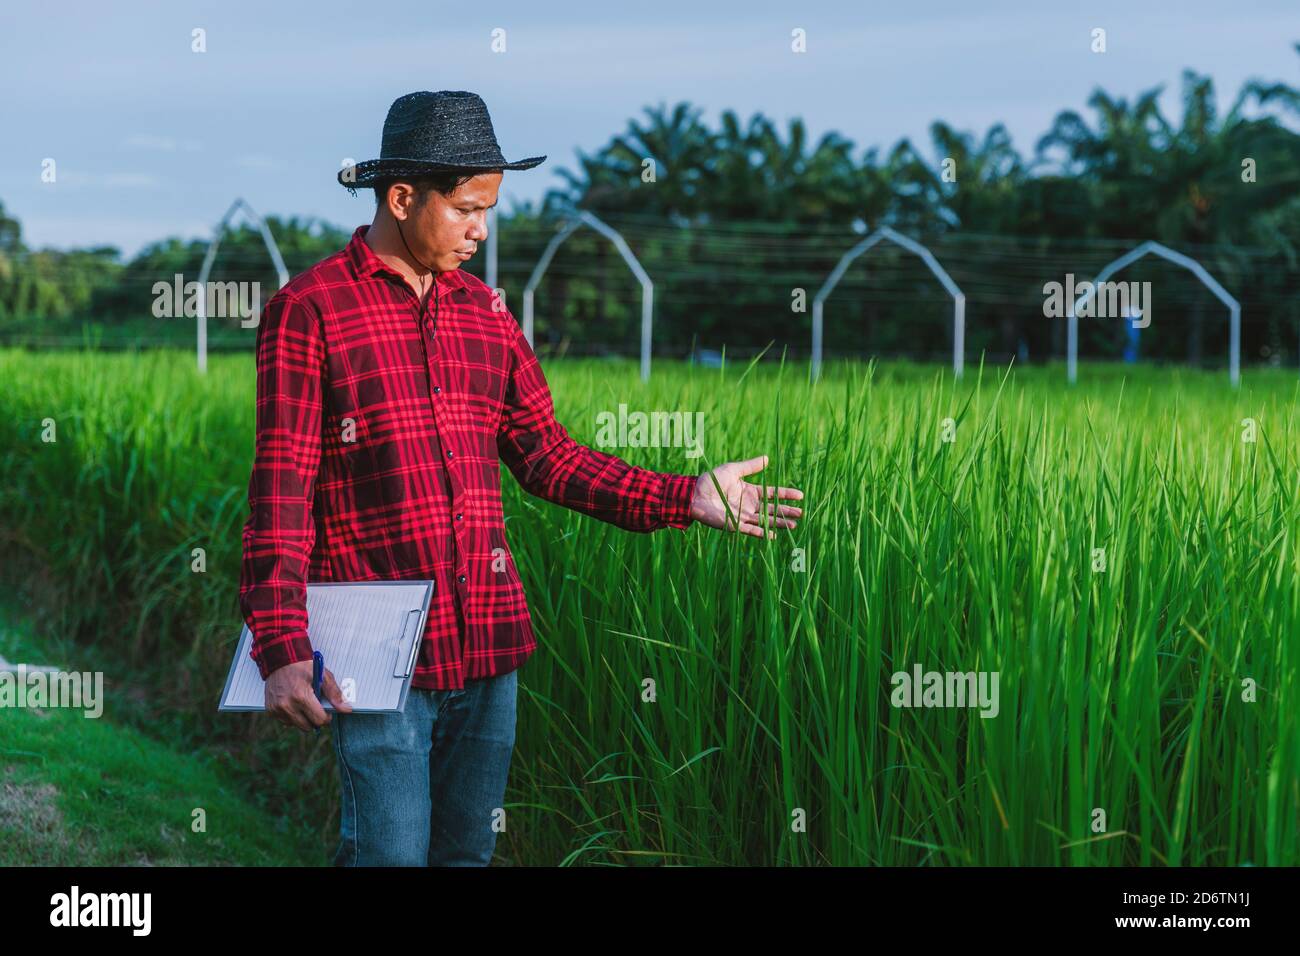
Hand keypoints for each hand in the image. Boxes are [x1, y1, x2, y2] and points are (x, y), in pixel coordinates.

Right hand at [265, 659, 352, 731]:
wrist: (281, 660)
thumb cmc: (303, 666)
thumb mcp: (322, 676)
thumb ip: (335, 694)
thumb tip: (346, 709)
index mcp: (301, 696)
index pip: (319, 720)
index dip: (326, 717)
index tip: (326, 711)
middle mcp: (287, 705)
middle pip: (308, 726)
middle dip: (315, 719)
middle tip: (316, 707)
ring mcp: (277, 709)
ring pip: (296, 725)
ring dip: (303, 719)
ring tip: (304, 704)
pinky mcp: (271, 710)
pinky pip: (286, 722)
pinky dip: (292, 717)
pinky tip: (294, 704)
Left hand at [688, 455, 803, 538]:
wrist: (695, 493)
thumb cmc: (712, 480)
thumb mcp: (734, 470)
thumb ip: (750, 466)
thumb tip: (767, 458)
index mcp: (750, 492)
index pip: (773, 493)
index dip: (786, 494)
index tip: (800, 495)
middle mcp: (749, 505)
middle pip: (772, 509)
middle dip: (786, 511)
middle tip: (801, 513)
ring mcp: (743, 516)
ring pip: (765, 521)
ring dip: (778, 523)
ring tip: (792, 525)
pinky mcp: (734, 525)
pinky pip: (750, 530)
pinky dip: (761, 533)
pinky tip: (773, 536)